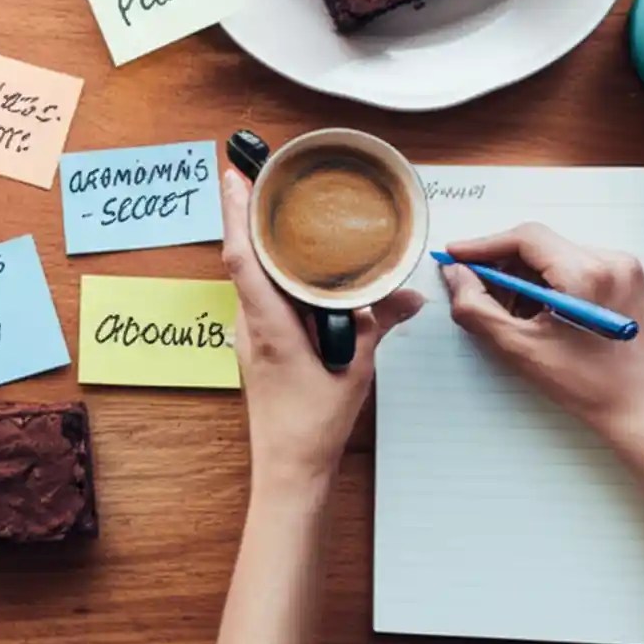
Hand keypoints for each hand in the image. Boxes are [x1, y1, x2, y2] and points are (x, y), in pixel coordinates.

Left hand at [220, 169, 423, 482]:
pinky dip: (272, 275)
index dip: (235, 214)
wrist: (288, 468)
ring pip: (251, 279)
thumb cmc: (313, 424)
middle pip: (243, 259)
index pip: (241, 258)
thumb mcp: (357, 367)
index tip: (232, 176)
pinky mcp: (255, 346)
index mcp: (268, 325)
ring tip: (278, 210)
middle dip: (250, 217)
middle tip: (262, 176)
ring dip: (262, 246)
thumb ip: (380, 323)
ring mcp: (249, 336)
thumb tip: (411, 297)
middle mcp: (249, 325)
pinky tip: (292, 266)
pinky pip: (259, 298)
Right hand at [442, 222, 643, 435]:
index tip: (456, 256)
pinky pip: (575, 266)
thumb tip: (456, 276)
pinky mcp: (627, 279)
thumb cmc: (589, 385)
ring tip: (514, 312)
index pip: (525, 238)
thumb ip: (477, 307)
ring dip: (525, 277)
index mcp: (587, 274)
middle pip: (539, 245)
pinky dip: (549, 283)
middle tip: (477, 290)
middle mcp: (611, 262)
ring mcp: (624, 269)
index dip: (483, 245)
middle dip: (503, 266)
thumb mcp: (519, 347)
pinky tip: (540, 313)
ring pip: (555, 255)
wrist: (640, 407)